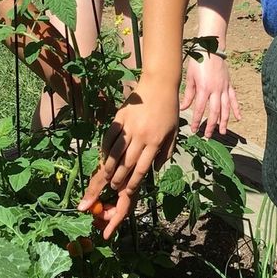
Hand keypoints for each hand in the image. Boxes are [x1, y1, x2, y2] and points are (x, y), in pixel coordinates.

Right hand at [77, 80, 179, 238]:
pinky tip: (103, 157)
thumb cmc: (168, 110)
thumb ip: (166, 152)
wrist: (159, 85)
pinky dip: (105, 149)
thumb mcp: (173, 133)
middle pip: (127, 164)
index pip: (142, 168)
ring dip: (109, 168)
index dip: (133, 182)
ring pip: (116, 153)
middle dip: (119, 179)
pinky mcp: (119, 118)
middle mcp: (141, 136)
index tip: (127, 192)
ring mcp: (129, 127)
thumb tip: (156, 168)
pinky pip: (109, 137)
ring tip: (105, 178)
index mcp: (155, 142)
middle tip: (113, 188)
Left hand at [181, 52, 239, 137]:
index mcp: (204, 89)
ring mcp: (224, 88)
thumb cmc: (197, 62)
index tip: (194, 130)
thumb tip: (183, 107)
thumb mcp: (190, 77)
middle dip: (211, 125)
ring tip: (222, 132)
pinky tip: (238, 118)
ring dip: (224, 121)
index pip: (200, 109)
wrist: (210, 49)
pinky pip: (234, 99)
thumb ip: (189, 94)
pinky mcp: (229, 85)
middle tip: (207, 135)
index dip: (197, 121)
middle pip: (215, 112)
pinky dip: (236, 109)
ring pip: (226, 108)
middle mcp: (216, 90)